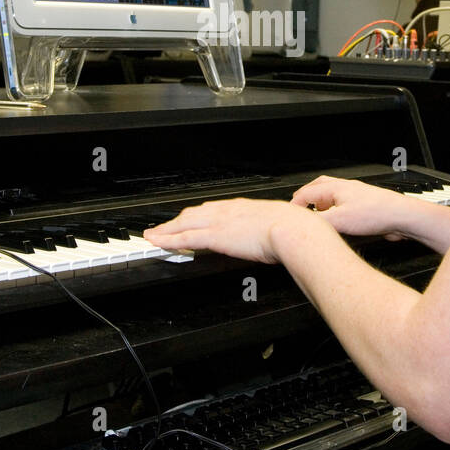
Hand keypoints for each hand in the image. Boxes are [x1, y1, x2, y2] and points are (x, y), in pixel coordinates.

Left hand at [144, 198, 331, 264]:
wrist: (294, 230)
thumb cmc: (295, 230)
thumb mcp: (281, 224)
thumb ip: (271, 229)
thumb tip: (276, 236)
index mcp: (244, 207)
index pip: (213, 209)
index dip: (198, 215)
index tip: (191, 219)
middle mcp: (228, 210)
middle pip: (194, 213)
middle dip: (177, 220)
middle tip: (165, 226)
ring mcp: (220, 222)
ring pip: (184, 223)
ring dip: (167, 229)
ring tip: (155, 235)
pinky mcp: (216, 236)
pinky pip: (185, 238)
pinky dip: (168, 239)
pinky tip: (158, 242)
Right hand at [290, 176, 426, 241]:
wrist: (401, 216)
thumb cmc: (376, 213)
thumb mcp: (341, 221)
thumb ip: (319, 222)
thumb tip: (304, 225)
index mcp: (336, 188)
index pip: (308, 192)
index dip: (295, 203)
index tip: (288, 213)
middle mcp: (346, 188)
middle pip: (320, 186)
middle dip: (307, 195)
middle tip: (298, 205)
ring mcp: (356, 195)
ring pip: (332, 194)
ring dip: (321, 201)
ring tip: (316, 212)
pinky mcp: (365, 206)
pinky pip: (343, 203)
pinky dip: (334, 208)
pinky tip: (337, 220)